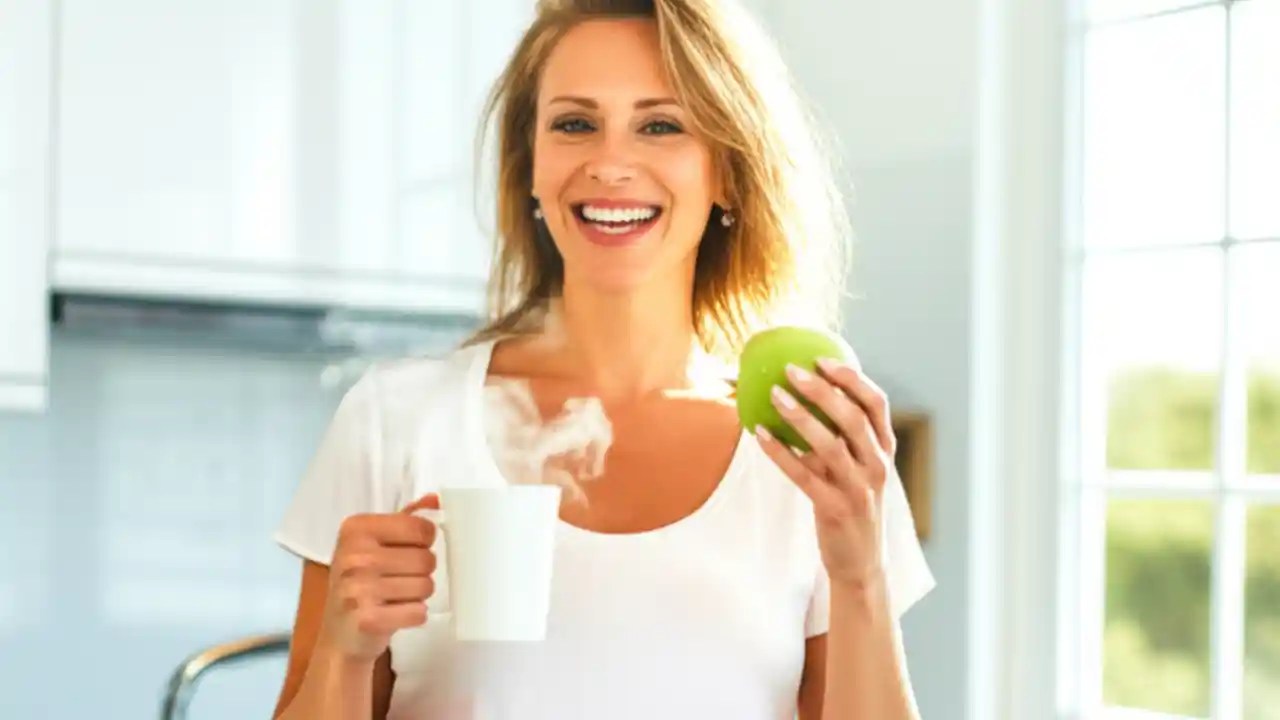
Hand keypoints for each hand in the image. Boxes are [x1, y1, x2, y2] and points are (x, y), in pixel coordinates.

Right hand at [318, 494, 440, 662]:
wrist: (339, 636)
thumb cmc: (361, 583)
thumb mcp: (374, 544)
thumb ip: (406, 519)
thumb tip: (436, 499)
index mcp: (356, 529)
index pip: (421, 527)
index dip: (424, 542)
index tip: (406, 552)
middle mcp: (353, 555)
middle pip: (426, 558)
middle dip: (421, 572)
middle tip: (398, 580)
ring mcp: (358, 588)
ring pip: (426, 585)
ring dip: (418, 595)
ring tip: (396, 598)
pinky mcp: (368, 619)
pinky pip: (419, 612)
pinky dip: (414, 615)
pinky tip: (395, 615)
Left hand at [754, 358, 894, 588]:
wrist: (861, 564)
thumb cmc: (851, 505)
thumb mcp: (857, 470)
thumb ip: (841, 439)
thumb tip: (801, 399)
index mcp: (885, 451)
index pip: (877, 405)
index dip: (852, 378)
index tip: (823, 359)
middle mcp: (877, 466)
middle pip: (852, 418)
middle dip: (822, 389)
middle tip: (791, 370)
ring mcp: (858, 489)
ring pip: (829, 444)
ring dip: (799, 416)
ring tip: (774, 394)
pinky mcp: (836, 509)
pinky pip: (803, 475)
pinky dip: (780, 452)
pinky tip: (759, 433)